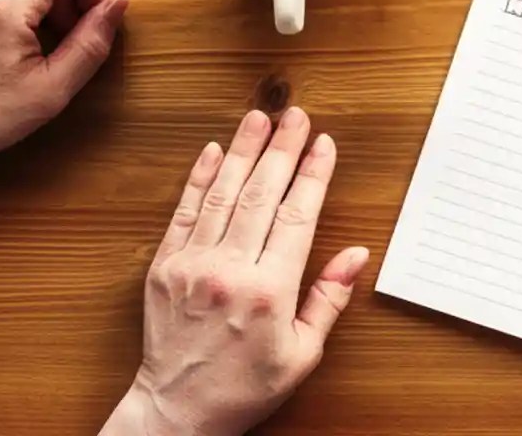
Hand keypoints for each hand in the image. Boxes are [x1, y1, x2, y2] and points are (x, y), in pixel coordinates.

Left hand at [103, 109, 369, 435]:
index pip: (297, 216)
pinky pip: (185, 212)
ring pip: (223, 194)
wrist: (177, 411)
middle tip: (295, 114)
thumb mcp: (302, 354)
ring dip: (243, 150)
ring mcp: (193, 264)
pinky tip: (214, 151)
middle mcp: (229, 270)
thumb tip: (356, 254)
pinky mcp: (165, 266)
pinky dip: (199, 178)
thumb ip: (329, 299)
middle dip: (282, 149)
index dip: (313, 175)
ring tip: (259, 117)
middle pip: (261, 194)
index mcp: (269, 292)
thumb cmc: (245, 388)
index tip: (324, 144)